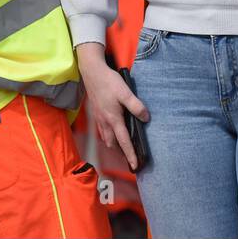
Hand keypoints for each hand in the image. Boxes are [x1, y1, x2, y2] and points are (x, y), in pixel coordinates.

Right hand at [75, 44, 148, 169]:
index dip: (130, 154)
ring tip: (123, 148)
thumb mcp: (126, 93)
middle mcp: (105, 122)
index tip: (135, 165)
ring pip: (106, 138)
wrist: (92, 72)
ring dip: (114, 145)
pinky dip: (108, 136)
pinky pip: (102, 131)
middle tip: (130, 159)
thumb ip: (136, 106)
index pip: (124, 142)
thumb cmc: (109, 82)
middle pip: (113, 144)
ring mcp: (99, 119)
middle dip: (121, 153)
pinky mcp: (96, 114)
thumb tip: (146, 118)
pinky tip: (113, 132)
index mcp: (113, 119)